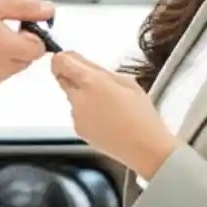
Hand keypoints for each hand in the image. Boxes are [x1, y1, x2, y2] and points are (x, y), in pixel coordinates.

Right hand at [0, 0, 54, 93]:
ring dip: (3, 56)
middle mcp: (1, 69)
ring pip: (11, 69)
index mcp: (7, 47)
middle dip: (17, 45)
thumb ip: (24, 8)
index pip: (39, 48)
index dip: (31, 34)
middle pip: (26, 60)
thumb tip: (50, 11)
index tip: (16, 25)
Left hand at [51, 51, 179, 179]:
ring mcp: (76, 116)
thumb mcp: (127, 82)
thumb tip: (84, 65)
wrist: (145, 148)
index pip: (61, 62)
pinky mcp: (78, 129)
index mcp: (92, 82)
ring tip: (107, 104)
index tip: (70, 58)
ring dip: (81, 95)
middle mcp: (79, 99)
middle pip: (61, 78)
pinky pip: (77, 113)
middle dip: (72, 75)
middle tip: (92, 80)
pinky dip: (86, 112)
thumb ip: (101, 71)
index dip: (63, 58)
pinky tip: (105, 118)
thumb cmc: (142, 116)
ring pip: (71, 97)